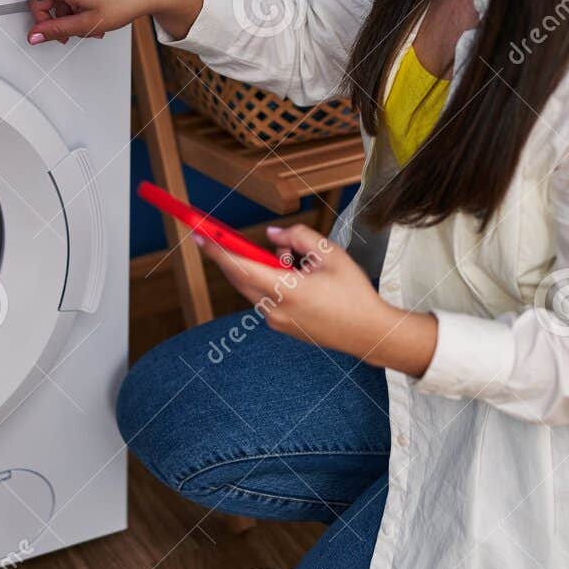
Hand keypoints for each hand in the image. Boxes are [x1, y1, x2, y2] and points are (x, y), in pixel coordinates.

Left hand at [193, 221, 436, 374]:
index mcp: (287, 291)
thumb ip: (299, 237)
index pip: (241, 268)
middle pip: (240, 277)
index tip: (199, 235)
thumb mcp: (331, 254)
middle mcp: (275, 309)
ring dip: (261, 268)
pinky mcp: (281, 327)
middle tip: (217, 235)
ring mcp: (276, 321)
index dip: (217, 250)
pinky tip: (298, 276)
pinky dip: (271, 281)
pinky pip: (265, 298)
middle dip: (232, 254)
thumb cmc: (353, 294)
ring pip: (254, 286)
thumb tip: (274, 235)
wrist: (369, 333)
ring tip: (296, 261)